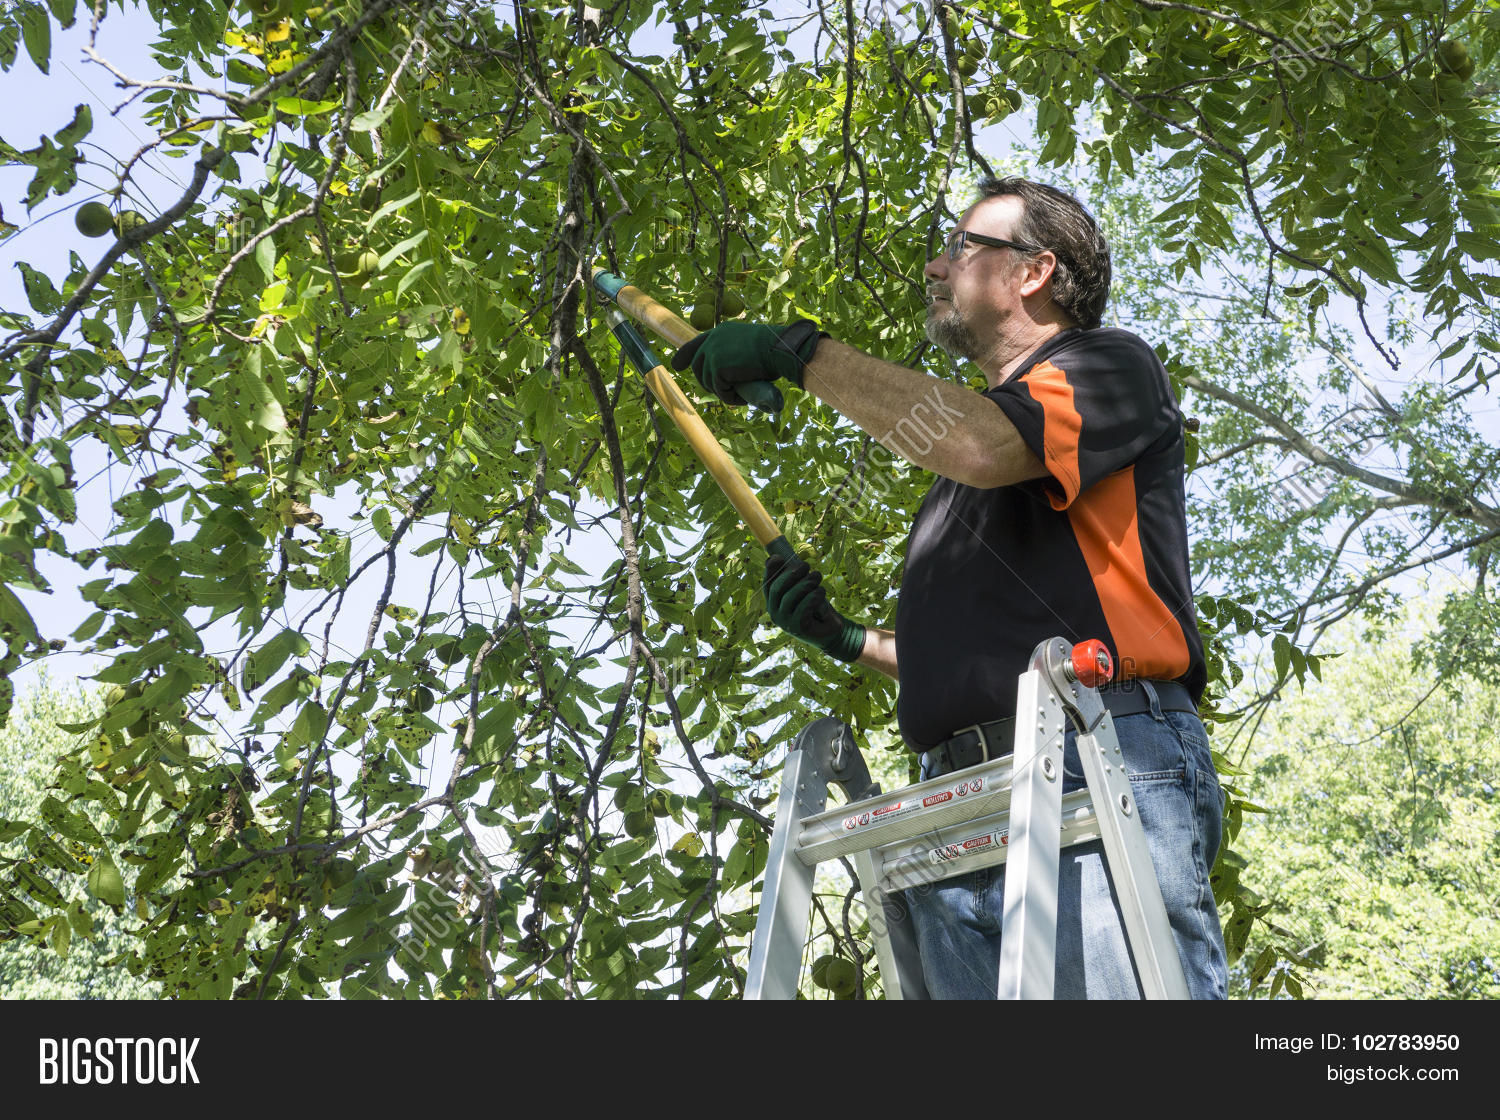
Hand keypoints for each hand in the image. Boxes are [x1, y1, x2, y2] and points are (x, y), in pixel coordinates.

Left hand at [670, 320, 825, 411]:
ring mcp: (713, 354)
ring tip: (742, 394)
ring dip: (724, 392)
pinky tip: (744, 396)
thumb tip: (734, 376)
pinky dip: (731, 398)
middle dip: (708, 383)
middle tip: (726, 393)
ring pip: (709, 382)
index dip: (685, 356)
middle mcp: (713, 340)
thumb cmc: (775, 349)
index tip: (676, 365)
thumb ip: (737, 354)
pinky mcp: (717, 368)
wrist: (779, 349)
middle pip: (698, 367)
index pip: (697, 343)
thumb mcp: (751, 346)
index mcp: (721, 332)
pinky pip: (720, 391)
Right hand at [763, 553, 865, 662]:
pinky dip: (813, 596)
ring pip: (790, 597)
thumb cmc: (816, 606)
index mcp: (774, 602)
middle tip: (806, 565)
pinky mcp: (797, 628)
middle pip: (777, 589)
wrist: (830, 630)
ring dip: (805, 583)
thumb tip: (776, 556)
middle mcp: (775, 613)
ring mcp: (785, 622)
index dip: (771, 570)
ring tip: (817, 576)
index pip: (768, 583)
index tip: (780, 557)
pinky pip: (803, 607)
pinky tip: (821, 591)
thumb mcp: (803, 589)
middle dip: (792, 574)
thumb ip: (792, 576)